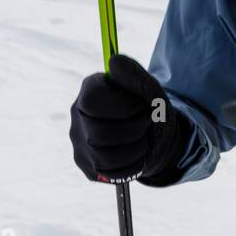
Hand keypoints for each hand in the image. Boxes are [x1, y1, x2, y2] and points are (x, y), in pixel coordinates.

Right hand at [70, 54, 189, 184]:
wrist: (157, 139)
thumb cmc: (150, 110)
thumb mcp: (150, 90)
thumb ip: (134, 75)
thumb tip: (114, 62)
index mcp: (89, 90)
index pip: (93, 101)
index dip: (122, 107)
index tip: (140, 106)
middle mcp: (77, 116)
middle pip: (99, 133)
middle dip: (133, 131)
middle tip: (145, 124)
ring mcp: (80, 143)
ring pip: (103, 156)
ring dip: (134, 150)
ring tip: (142, 140)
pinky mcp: (88, 167)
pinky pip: (109, 174)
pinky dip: (132, 167)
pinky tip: (136, 155)